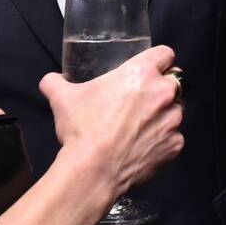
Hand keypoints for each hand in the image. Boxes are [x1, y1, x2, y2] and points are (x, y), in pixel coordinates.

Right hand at [39, 46, 183, 200]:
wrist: (93, 171)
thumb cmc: (82, 128)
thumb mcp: (62, 99)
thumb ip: (55, 83)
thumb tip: (48, 80)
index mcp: (142, 73)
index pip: (165, 54)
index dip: (158, 60)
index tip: (149, 69)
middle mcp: (164, 93)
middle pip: (175, 82)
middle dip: (163, 88)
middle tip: (142, 100)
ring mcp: (173, 121)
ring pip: (176, 111)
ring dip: (164, 115)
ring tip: (142, 127)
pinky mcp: (175, 146)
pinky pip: (173, 138)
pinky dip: (162, 141)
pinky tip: (144, 148)